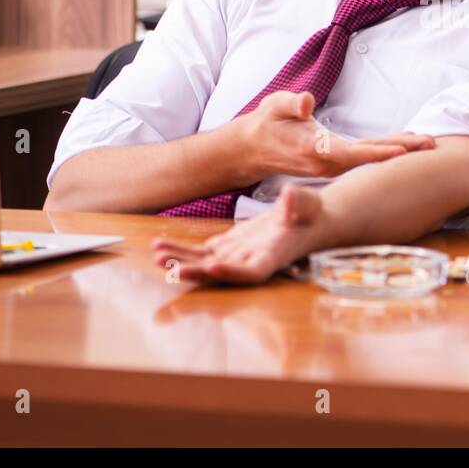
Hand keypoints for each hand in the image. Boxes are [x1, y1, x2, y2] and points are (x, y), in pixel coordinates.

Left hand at [153, 182, 326, 284]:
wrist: (306, 220)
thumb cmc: (311, 213)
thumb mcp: (308, 205)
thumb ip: (299, 203)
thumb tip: (290, 194)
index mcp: (272, 256)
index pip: (252, 272)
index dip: (232, 273)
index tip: (213, 266)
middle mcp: (250, 261)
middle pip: (220, 273)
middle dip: (195, 272)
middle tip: (170, 268)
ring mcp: (235, 256)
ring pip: (203, 264)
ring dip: (180, 261)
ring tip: (157, 254)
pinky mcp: (227, 248)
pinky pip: (200, 253)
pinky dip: (180, 250)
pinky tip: (158, 244)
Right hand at [218, 90, 434, 187]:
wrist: (254, 149)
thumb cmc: (267, 123)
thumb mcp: (274, 107)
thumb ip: (291, 103)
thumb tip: (306, 100)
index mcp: (313, 150)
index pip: (351, 153)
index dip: (377, 153)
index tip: (402, 152)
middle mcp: (327, 163)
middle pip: (369, 157)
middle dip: (401, 151)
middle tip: (431, 144)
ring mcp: (332, 166)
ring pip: (370, 158)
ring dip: (398, 151)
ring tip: (426, 143)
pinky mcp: (335, 163)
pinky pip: (365, 157)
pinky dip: (385, 151)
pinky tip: (404, 145)